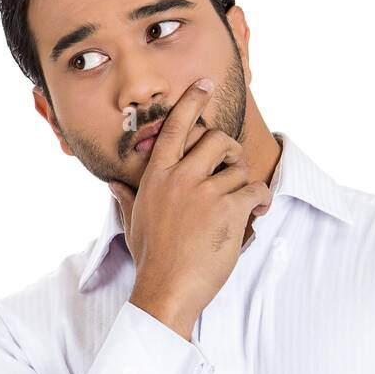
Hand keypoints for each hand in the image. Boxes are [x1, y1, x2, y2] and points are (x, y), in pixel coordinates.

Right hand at [107, 77, 270, 339]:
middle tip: (233, 170)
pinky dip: (261, 201)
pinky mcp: (227, 210)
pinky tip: (256, 213)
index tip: (205, 83)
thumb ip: (126, 198)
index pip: (176, 127)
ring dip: (245, 186)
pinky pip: (255, 190)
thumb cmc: (151, 259)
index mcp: (156, 177)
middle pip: (216, 139)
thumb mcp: (133, 223)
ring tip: (243, 207)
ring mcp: (204, 193)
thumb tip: (113, 185)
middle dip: (230, 152)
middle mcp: (180, 178)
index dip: (191, 101)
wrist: (166, 289)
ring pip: (238, 169)